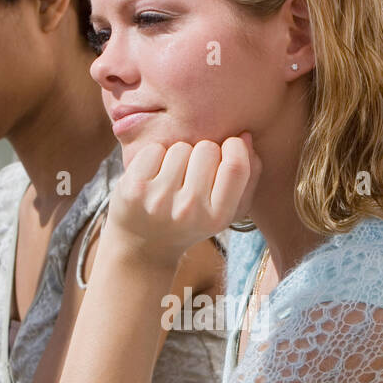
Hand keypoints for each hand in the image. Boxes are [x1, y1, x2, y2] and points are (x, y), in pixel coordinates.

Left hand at [107, 133, 261, 267]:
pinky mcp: (134, 188)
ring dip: (179, 156)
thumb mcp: (227, 209)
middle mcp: (189, 210)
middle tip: (194, 175)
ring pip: (181, 147)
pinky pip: (155, 149)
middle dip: (204, 154)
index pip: (235, 166)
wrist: (145, 246)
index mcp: (218, 217)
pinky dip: (156, 157)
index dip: (234, 147)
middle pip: (208, 149)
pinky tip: (154, 177)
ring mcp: (159, 199)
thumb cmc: (192, 221)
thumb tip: (244, 136)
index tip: (228, 148)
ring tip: (173, 179)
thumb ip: (248, 175)